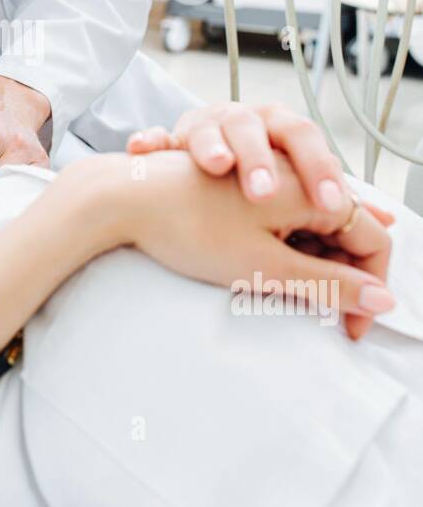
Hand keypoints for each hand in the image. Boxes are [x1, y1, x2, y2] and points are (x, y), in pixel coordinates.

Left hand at [62, 149, 394, 340]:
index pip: (372, 238)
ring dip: (315, 263)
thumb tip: (383, 301)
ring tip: (291, 295)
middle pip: (346, 230)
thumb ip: (329, 284)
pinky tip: (267, 271)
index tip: (350, 331)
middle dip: (344, 276)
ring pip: (315, 225)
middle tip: (325, 320)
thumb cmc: (189, 229)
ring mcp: (270, 176)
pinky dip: (287, 247)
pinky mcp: (243, 186)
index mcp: (311, 190)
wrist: (124, 197)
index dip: (370, 289)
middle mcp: (296, 175)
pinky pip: (284, 218)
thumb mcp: (266, 268)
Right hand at [127, 102, 371, 219]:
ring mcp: (205, 129)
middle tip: (268, 192)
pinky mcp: (169, 143)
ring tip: (218, 166)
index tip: (333, 208)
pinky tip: (144, 147)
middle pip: (260, 129)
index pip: (310, 143)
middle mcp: (245, 123)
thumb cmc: (243, 186)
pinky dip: (152, 141)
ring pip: (210, 128)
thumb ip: (339, 209)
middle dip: (265, 159)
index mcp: (282, 133)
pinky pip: (157, 138)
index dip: (323, 172)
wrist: (180, 178)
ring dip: (214, 145)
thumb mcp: (295, 198)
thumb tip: (389, 224)